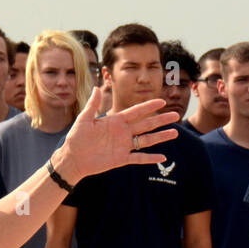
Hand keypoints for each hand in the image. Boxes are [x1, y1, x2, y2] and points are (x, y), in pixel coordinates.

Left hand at [58, 89, 178, 182]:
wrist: (72, 158)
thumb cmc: (76, 138)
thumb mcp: (84, 119)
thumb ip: (93, 105)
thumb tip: (97, 88)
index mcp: (115, 121)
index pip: (136, 112)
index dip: (149, 106)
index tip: (162, 101)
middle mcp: (122, 132)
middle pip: (146, 124)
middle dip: (160, 120)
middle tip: (175, 115)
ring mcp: (123, 146)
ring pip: (146, 140)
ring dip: (160, 137)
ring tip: (175, 133)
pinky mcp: (121, 159)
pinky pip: (138, 158)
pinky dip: (150, 158)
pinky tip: (162, 157)